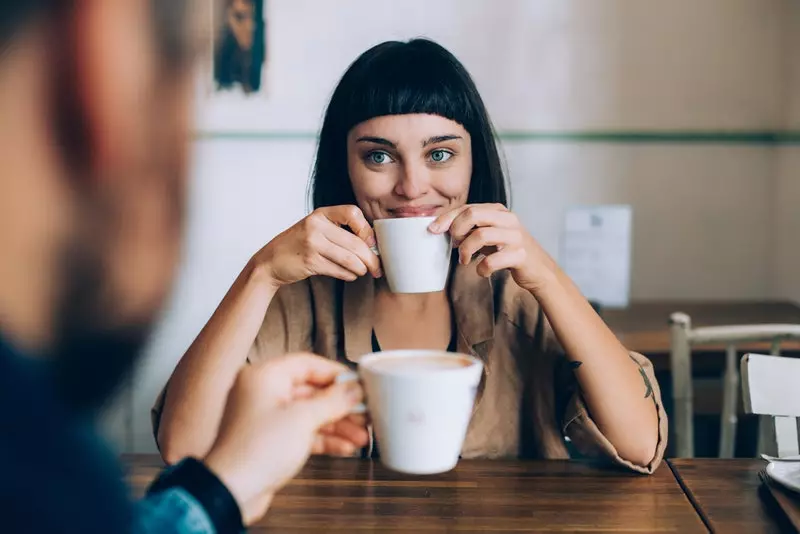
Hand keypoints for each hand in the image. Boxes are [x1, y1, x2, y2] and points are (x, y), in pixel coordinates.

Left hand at [204, 353, 367, 524]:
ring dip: (336, 425)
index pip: (307, 364)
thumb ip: (332, 401)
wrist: (231, 492)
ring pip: (309, 414)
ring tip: (362, 436)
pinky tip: (345, 447)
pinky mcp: (270, 441)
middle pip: (311, 391)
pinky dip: (323, 438)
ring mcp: (265, 418)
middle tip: (365, 412)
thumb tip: (354, 389)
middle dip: (341, 405)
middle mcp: (262, 392)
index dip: (336, 374)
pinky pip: (302, 432)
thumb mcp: (303, 419)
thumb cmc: (257, 450)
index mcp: (264, 376)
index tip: (359, 384)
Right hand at [256, 205, 381, 286]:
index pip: (352, 213)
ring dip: (361, 269)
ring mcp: (312, 243)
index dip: (367, 229)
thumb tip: (373, 245)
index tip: (372, 243)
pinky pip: (339, 270)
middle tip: (377, 268)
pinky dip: (349, 275)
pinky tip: (349, 275)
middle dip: (371, 259)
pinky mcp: (310, 262)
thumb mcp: (316, 229)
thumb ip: (340, 231)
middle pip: (355, 243)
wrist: (271, 261)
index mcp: (321, 214)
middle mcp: (316, 225)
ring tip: (363, 272)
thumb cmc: (299, 245)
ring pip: (350, 259)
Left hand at [429, 204, 556, 293]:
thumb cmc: (507, 250)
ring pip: (480, 235)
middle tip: (453, 245)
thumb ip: (470, 228)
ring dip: (465, 250)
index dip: (447, 218)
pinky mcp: (520, 255)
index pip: (467, 208)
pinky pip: (493, 260)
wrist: (538, 269)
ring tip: (464, 261)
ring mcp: (516, 236)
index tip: (432, 230)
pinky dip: (482, 268)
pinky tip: (482, 271)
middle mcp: (508, 219)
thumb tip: (440, 227)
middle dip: (456, 230)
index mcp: (498, 211)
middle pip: (472, 214)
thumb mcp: (488, 234)